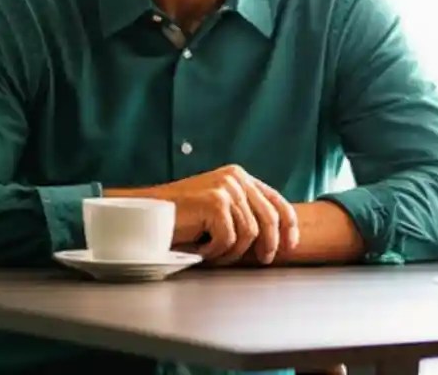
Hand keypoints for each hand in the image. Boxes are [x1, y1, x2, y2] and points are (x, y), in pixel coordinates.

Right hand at [117, 165, 299, 265]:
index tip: (290, 245)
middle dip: (269, 244)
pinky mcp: (215, 203)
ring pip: (248, 234)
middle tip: (263, 260)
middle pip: (268, 218)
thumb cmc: (180, 218)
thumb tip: (275, 238)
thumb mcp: (219, 209)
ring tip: (213, 253)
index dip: (288, 224)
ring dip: (232, 252)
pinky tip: (200, 249)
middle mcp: (235, 178)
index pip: (275, 200)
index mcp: (239, 176)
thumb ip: (243, 212)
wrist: (147, 215)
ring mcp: (226, 189)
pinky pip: (229, 240)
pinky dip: (215, 252)